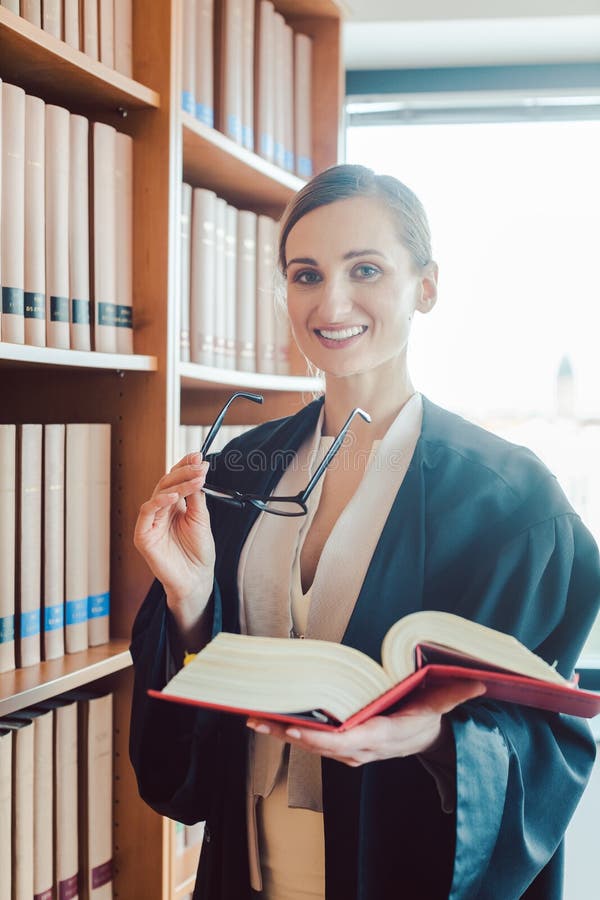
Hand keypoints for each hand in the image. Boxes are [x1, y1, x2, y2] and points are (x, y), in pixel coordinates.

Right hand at [133, 451, 215, 621]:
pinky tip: (173, 496)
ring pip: (159, 494)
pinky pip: (147, 512)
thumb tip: (198, 470)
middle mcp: (161, 511)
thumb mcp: (201, 518)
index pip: (175, 480)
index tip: (198, 456)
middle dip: (184, 471)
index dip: (184, 466)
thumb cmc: (199, 552)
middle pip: (166, 483)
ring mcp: (151, 522)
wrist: (197, 578)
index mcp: (174, 506)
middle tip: (199, 465)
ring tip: (196, 478)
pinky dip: (159, 501)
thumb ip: (196, 496)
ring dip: (178, 484)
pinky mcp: (143, 535)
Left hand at [246, 680, 485, 766]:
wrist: (423, 741)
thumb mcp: (440, 707)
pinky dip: (288, 730)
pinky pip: (311, 740)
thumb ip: (454, 695)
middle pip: (318, 744)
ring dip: (280, 731)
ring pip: (309, 743)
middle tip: (256, 718)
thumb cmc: (426, 719)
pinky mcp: (340, 746)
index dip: (318, 738)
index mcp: (380, 738)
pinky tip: (266, 717)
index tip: (293, 726)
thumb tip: (478, 682)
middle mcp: (359, 749)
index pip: (345, 742)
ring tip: (251, 716)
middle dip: (286, 732)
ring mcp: (347, 751)